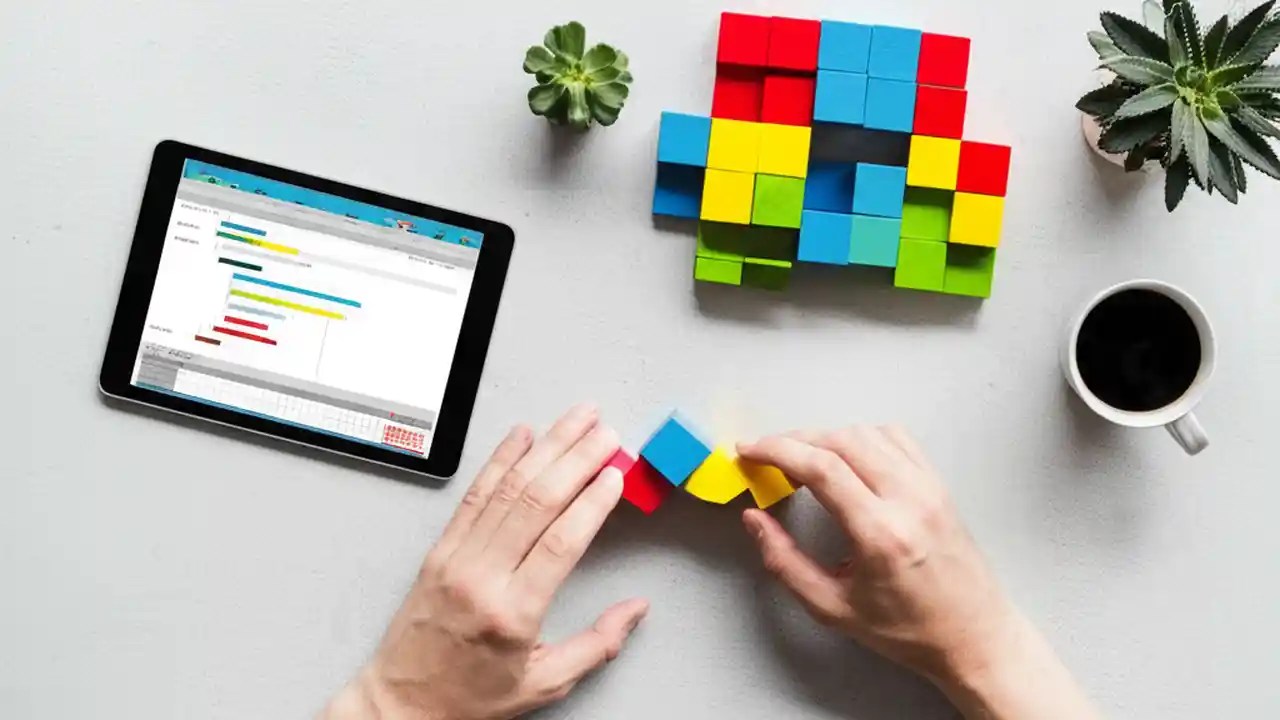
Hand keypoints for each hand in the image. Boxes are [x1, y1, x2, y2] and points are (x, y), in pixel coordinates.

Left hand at [324, 405, 647, 719]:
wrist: (401, 703)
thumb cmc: (469, 698)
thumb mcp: (544, 683)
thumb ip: (597, 644)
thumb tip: (636, 609)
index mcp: (513, 613)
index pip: (561, 542)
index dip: (592, 503)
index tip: (616, 475)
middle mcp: (482, 577)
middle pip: (537, 502)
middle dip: (577, 459)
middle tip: (606, 434)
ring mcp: (456, 558)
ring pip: (507, 488)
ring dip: (546, 447)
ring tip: (576, 420)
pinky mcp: (440, 549)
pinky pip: (474, 495)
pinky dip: (500, 459)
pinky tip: (522, 436)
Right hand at [738, 426, 1098, 719]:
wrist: (974, 636)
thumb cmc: (908, 630)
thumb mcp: (833, 608)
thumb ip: (785, 562)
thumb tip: (755, 521)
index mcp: (881, 534)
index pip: (822, 468)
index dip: (777, 450)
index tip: (750, 450)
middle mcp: (909, 501)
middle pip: (842, 440)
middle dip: (795, 440)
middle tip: (767, 455)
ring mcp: (928, 488)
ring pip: (868, 432)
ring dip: (827, 437)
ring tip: (802, 458)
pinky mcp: (939, 485)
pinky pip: (896, 439)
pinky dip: (862, 437)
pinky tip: (846, 456)